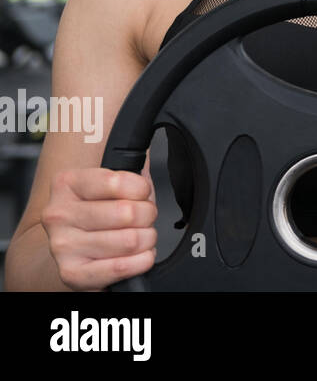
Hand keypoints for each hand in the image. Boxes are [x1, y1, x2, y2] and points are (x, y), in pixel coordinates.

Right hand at [40, 159, 158, 290]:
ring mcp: (62, 245)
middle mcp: (58, 214)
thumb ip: (129, 167)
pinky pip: (122, 267)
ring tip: (138, 237)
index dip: (142, 189)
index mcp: (67, 183)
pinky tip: (139, 256)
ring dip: (147, 239)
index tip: (141, 193)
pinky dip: (142, 261)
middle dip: (148, 216)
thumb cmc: (100, 212)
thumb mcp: (112, 184)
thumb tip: (144, 151)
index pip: (118, 181)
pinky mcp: (72, 274)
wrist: (71, 250)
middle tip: (142, 219)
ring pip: (131, 240)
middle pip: (129, 213)